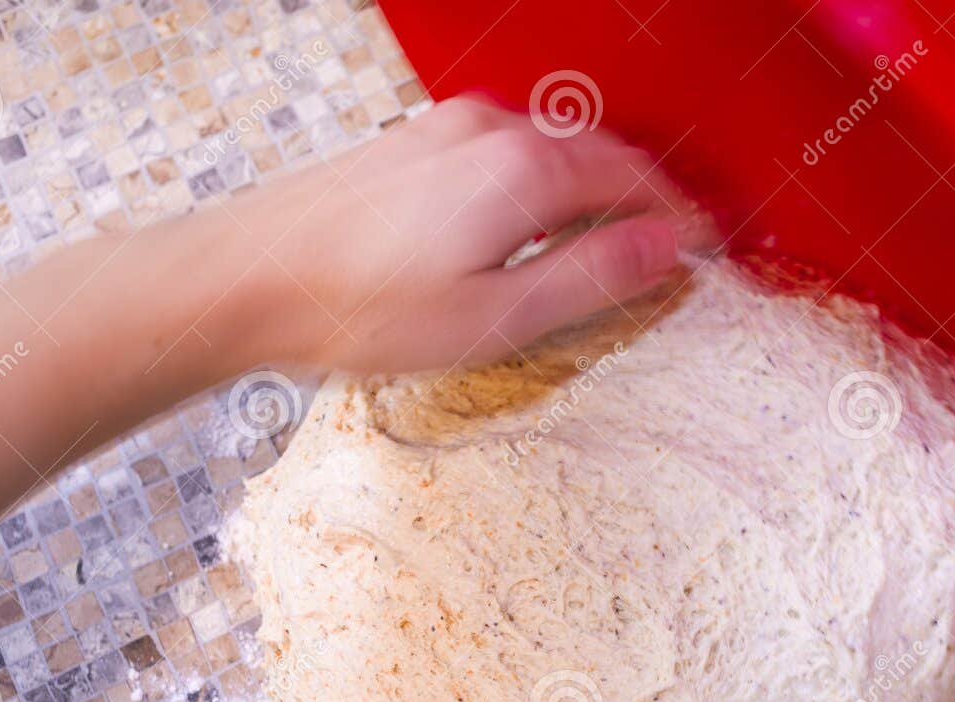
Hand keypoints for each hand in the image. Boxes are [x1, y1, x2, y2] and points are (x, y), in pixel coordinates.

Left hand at [203, 96, 701, 372]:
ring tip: (611, 243)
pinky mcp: (415, 145)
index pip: (635, 179)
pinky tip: (534, 227)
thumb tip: (665, 251)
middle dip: (642, 199)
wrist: (247, 278)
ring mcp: (447, 130)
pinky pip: (508, 152)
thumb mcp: (496, 317)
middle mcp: (489, 132)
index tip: (706, 249)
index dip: (679, 217)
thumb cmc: (359, 308)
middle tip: (670, 248)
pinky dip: (545, 185)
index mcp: (523, 170)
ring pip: (552, 149)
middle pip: (598, 155)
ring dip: (593, 190)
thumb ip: (591, 278)